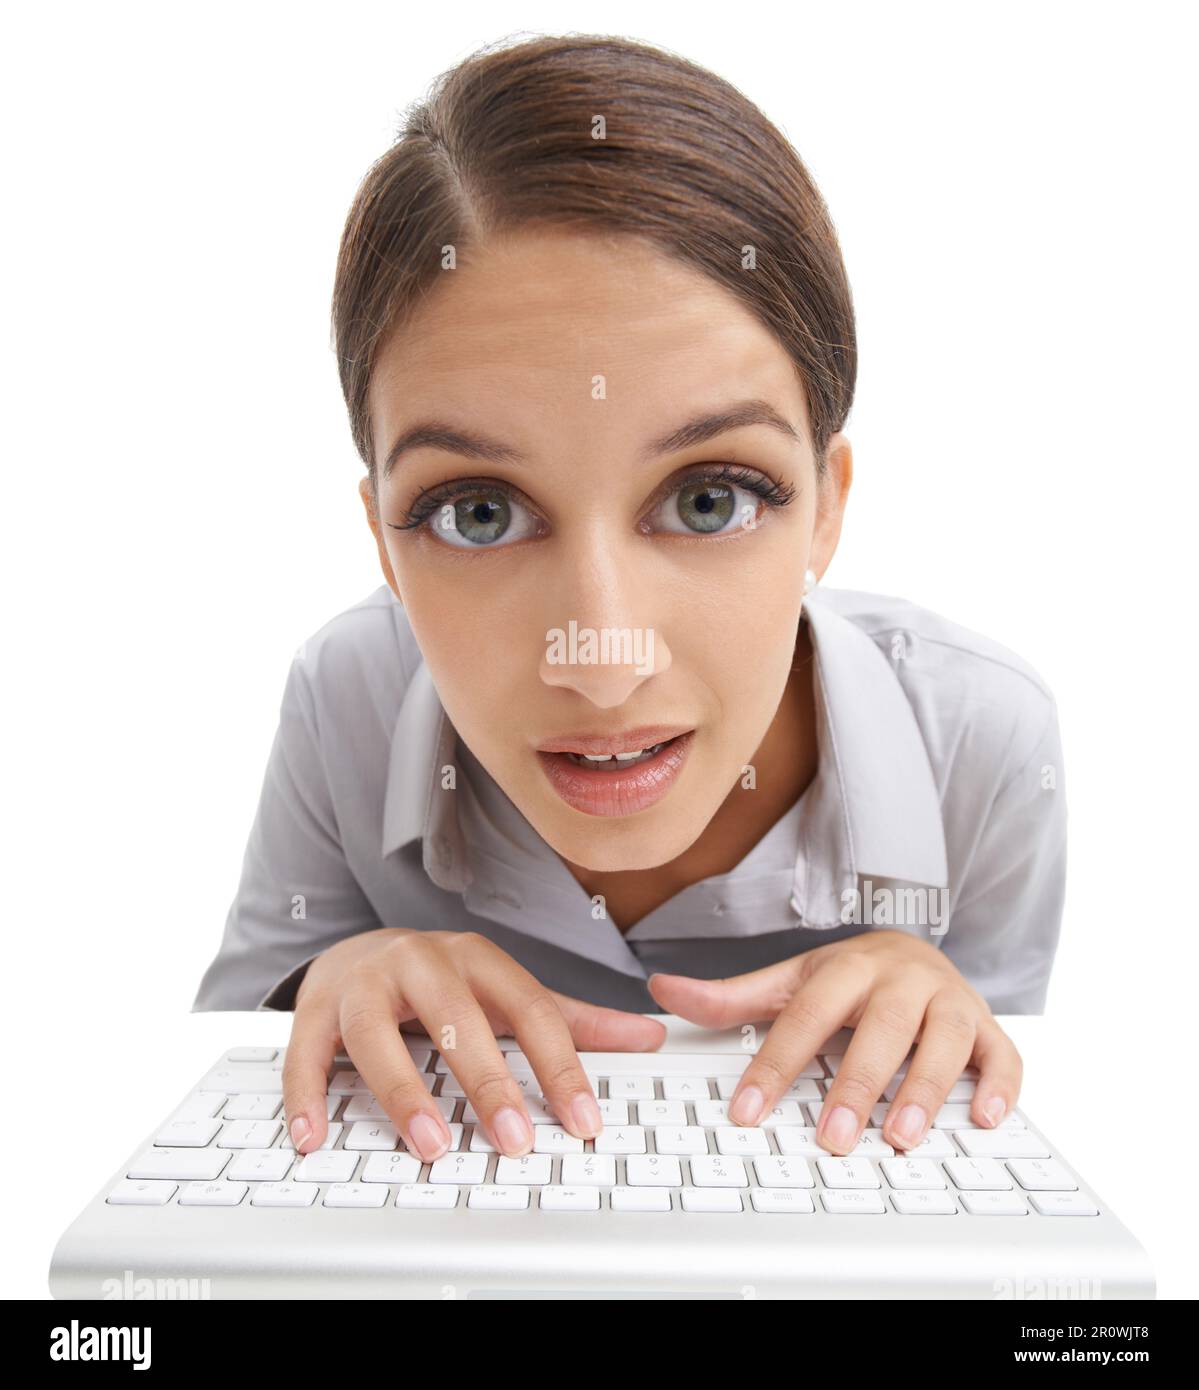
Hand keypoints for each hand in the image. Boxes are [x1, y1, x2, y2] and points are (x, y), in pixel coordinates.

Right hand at [283, 927, 665, 1161]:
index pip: (530, 1009)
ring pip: (379, 1034)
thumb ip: (571, 1020)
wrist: (358, 948)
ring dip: (405, 1091)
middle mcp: (422, 962)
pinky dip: (307, 1094)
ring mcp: (365, 983)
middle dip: (489, 1082)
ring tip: (432, 1144)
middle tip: (515, 1142)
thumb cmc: (442, 981)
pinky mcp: (315, 1008)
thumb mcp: (505, 992)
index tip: (583, 1119)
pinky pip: (306, 1050)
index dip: (560, 1066)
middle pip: (457, 1020)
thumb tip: (650, 1037)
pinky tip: (315, 1137)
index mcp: (478, 960)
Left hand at [647, 929, 1019, 1154]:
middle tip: (832, 1140)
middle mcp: (901, 980)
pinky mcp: (988, 1026)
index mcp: (846, 967)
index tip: (748, 1110)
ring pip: (942, 1043)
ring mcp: (949, 1001)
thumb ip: (729, 995)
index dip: (775, 1064)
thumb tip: (661, 988)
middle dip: (855, 1087)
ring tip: (902, 1138)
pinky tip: (985, 1118)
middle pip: (878, 1031)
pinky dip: (999, 1085)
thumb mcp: (789, 981)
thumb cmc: (847, 978)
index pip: (805, 1016)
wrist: (913, 945)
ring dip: (925, 1091)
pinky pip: (1003, 1055)